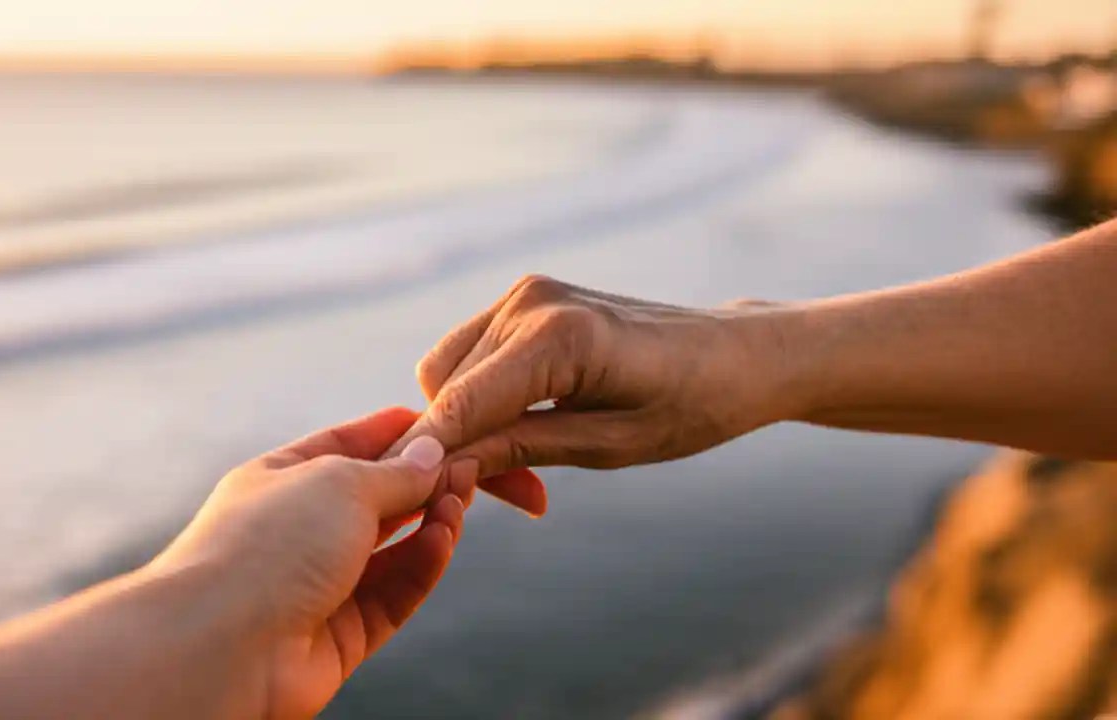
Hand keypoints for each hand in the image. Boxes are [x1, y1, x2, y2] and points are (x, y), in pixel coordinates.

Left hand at [151, 408, 476, 719]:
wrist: (220, 646)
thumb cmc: (267, 545)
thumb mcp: (339, 482)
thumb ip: (395, 472)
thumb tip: (432, 454)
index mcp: (283, 478)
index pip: (350, 445)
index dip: (398, 433)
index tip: (446, 424)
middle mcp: (300, 529)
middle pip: (378, 499)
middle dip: (425, 480)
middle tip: (472, 465)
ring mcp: (319, 584)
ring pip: (393, 549)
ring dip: (431, 521)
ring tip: (461, 499)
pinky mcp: (341, 635)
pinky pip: (394, 594)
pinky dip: (422, 565)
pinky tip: (443, 539)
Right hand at [393, 275, 793, 484]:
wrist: (736, 354)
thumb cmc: (691, 405)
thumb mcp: (609, 446)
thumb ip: (521, 450)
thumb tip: (442, 467)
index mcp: (560, 336)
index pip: (461, 403)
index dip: (430, 457)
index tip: (412, 503)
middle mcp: (530, 302)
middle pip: (446, 391)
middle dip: (460, 449)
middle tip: (520, 498)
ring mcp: (524, 294)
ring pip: (447, 374)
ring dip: (470, 428)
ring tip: (527, 475)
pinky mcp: (524, 300)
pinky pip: (470, 357)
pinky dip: (482, 401)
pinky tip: (524, 433)